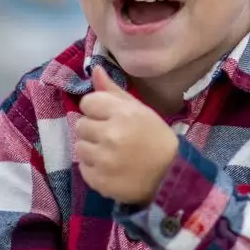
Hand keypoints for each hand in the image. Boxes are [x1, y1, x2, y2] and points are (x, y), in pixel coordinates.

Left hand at [75, 65, 180, 204]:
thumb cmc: (155, 138)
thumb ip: (114, 91)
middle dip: (94, 130)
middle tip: (112, 137)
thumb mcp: (139, 110)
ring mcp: (103, 160)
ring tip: (111, 153)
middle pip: (80, 125)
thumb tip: (95, 69)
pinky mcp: (98, 180)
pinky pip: (83, 168)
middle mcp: (111, 135)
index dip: (97, 110)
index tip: (110, 118)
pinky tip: (110, 168)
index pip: (88, 102)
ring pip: (79, 146)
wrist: (170, 175)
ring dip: (92, 149)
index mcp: (123, 113)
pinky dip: (94, 168)